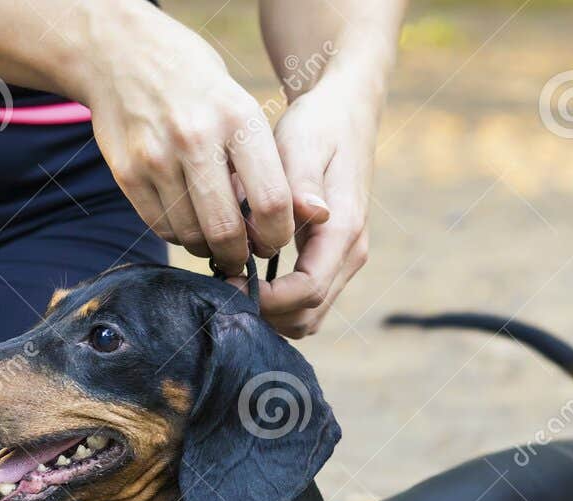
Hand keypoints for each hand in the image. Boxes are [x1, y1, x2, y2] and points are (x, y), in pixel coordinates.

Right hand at [76, 5, 293, 274]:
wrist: (121, 53)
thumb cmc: (194, 83)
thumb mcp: (238, 103)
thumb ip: (258, 159)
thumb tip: (279, 222)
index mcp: (237, 118)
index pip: (271, 201)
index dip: (276, 235)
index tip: (272, 241)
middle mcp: (196, 139)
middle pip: (226, 229)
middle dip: (239, 255)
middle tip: (242, 255)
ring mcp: (156, 158)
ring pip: (191, 235)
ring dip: (207, 248)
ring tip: (214, 238)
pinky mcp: (127, 174)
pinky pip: (161, 228)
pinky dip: (179, 235)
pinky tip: (187, 222)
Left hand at [253, 78, 377, 337]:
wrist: (344, 111)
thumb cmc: (318, 124)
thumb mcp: (305, 141)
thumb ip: (303, 181)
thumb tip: (311, 211)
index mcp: (343, 229)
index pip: (308, 290)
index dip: (267, 299)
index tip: (229, 281)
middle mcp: (350, 253)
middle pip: (307, 315)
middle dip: (263, 314)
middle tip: (222, 290)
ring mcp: (343, 259)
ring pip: (307, 316)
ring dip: (268, 314)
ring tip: (230, 286)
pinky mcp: (331, 258)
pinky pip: (305, 301)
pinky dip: (276, 303)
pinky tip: (245, 278)